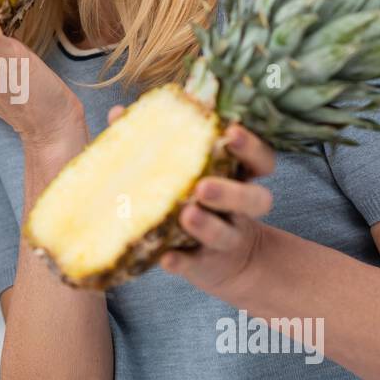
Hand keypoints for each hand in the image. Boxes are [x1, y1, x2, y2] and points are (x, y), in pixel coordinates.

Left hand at [103, 107, 274, 296]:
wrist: (219, 260)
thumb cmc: (194, 199)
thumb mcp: (185, 169)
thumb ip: (157, 141)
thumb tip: (118, 113)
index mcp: (238, 177)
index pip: (260, 160)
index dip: (251, 146)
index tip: (230, 131)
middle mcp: (239, 210)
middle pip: (255, 199)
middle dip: (230, 192)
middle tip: (202, 186)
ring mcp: (226, 239)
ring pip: (229, 234)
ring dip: (208, 226)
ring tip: (186, 216)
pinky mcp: (206, 266)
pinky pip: (196, 264)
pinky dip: (182, 262)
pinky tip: (166, 257)